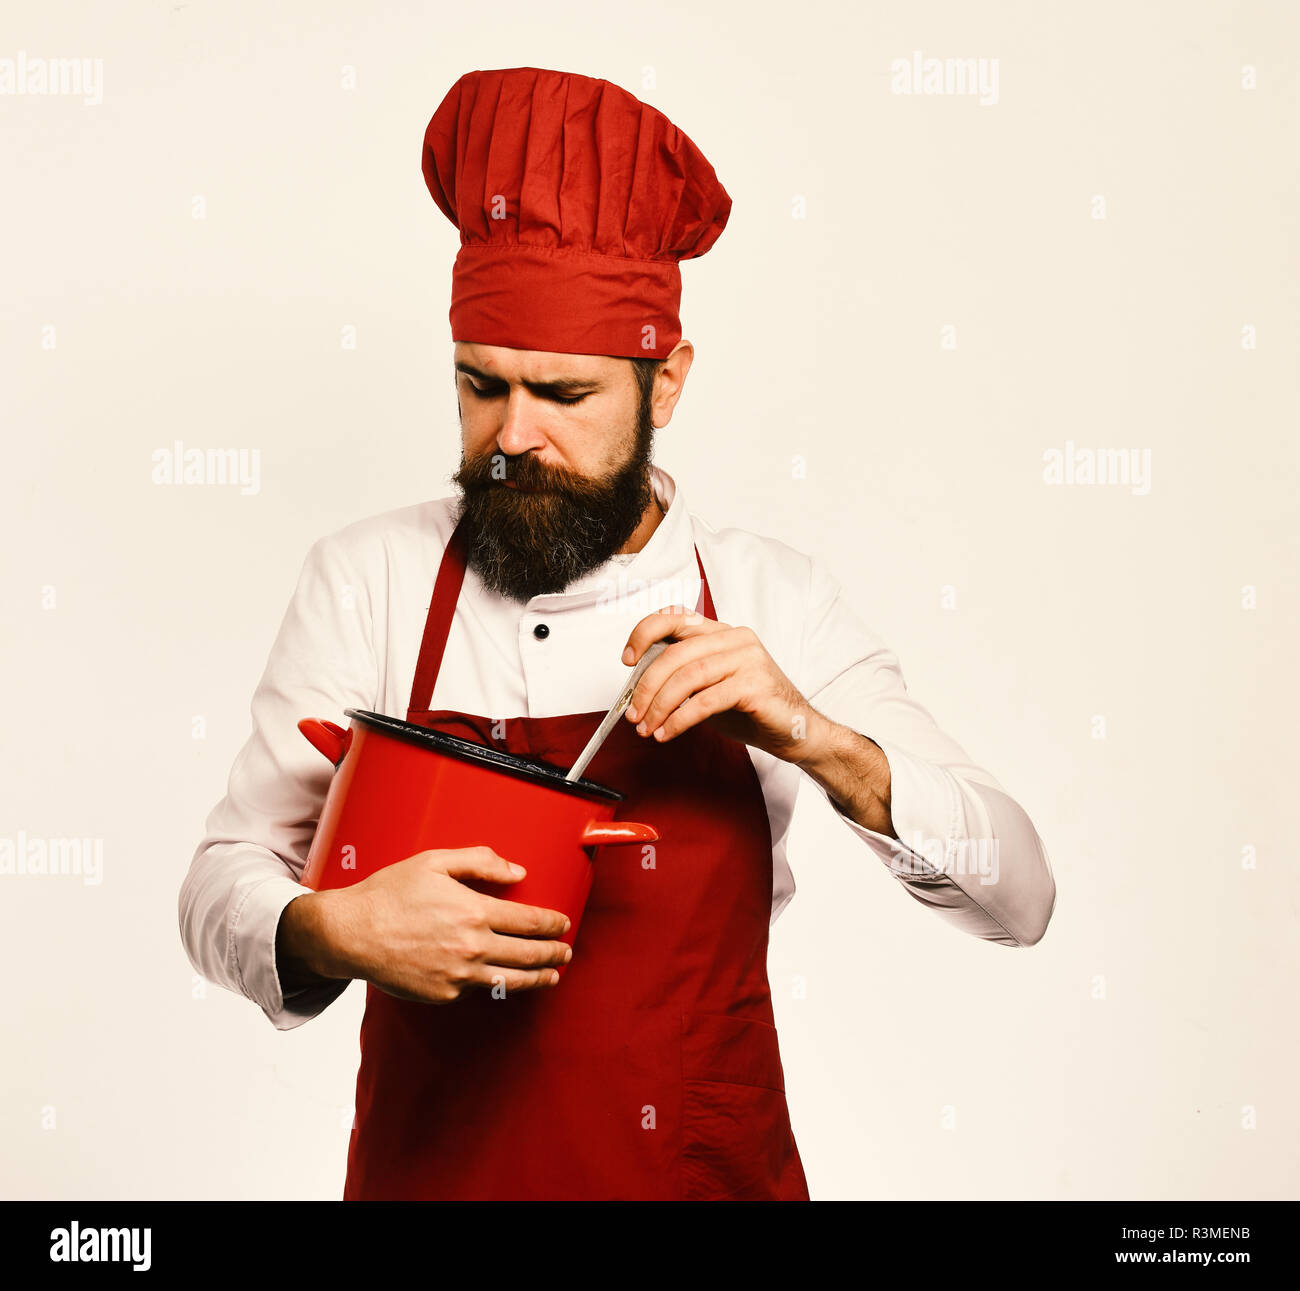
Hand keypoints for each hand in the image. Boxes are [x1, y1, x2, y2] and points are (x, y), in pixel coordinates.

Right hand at [280, 847, 572, 1003]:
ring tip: (552, 975)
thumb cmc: (389, 894)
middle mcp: (471, 948)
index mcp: (474, 912)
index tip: (563, 923)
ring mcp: (458, 976)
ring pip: (511, 980)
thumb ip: (481, 862)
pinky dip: (494, 984)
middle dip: (553, 952)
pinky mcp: (443, 995)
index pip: (529, 921)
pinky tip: (502, 978)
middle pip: (528, 954)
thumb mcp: (434, 862)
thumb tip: (517, 872)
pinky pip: (477, 990)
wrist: (350, 933)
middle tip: (565, 950)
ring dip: (538, 977)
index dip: (552, 923)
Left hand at [620, 605, 831, 763]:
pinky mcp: (755, 685)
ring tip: (648, 728)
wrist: (797, 732)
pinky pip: (705, 701)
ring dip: (660, 706)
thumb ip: (682, 679)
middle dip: (646, 687)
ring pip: (688, 677)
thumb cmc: (753, 710)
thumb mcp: (709, 688)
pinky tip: (668, 732)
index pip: (675, 618)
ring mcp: (748, 659)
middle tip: (633, 714)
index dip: (645, 633)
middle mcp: (735, 639)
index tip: (627, 659)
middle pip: (675, 654)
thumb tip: (640, 689)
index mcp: (721, 633)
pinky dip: (680, 719)